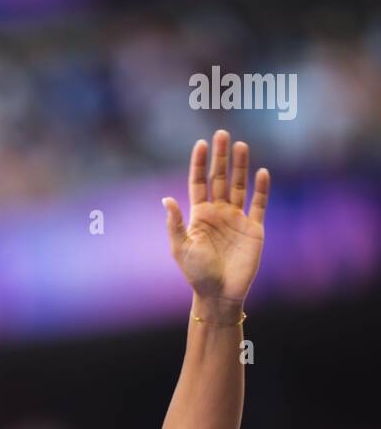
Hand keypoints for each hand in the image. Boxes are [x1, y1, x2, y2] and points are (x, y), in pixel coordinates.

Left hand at [162, 129, 268, 307]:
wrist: (220, 294)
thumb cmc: (197, 274)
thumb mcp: (181, 248)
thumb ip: (175, 224)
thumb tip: (166, 199)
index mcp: (200, 215)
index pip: (199, 182)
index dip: (199, 163)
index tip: (200, 143)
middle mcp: (219, 213)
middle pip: (220, 178)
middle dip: (221, 157)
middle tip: (221, 134)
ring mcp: (237, 219)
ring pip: (239, 186)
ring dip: (240, 166)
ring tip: (241, 145)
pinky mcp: (254, 228)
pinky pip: (259, 204)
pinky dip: (261, 189)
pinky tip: (262, 172)